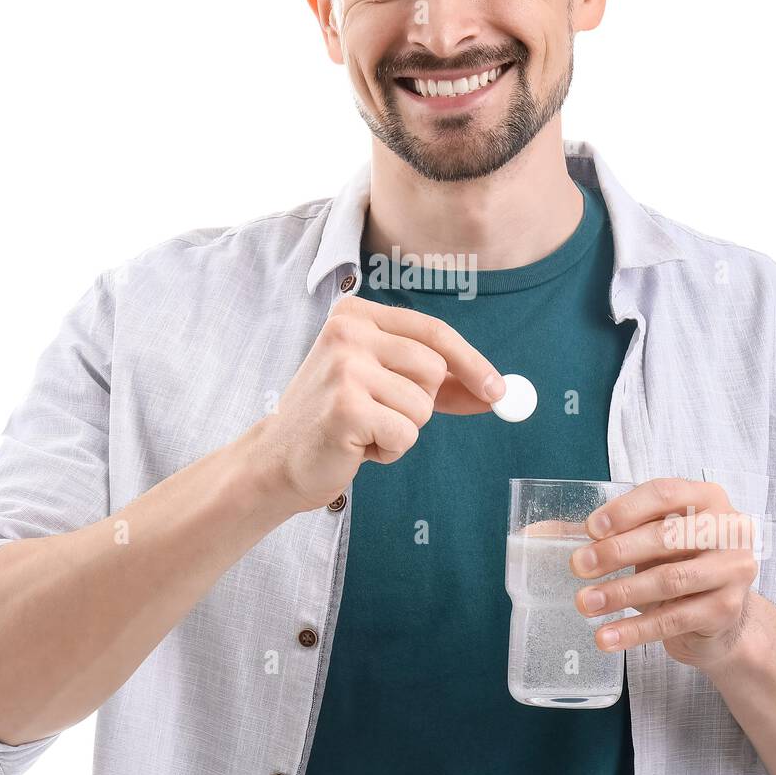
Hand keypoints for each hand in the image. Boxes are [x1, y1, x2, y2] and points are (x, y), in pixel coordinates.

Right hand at [255, 295, 504, 511]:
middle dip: (422, 404)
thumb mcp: (383, 385)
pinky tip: (357, 446)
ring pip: (423, 406)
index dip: (471, 362)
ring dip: (403, 430)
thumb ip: (435, 381)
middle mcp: (348, 332)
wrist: (278, 460)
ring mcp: (345, 367)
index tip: (497, 390)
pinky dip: (389, 451)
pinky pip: (406, 434)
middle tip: (383, 415)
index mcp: (356, 314)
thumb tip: (495, 391)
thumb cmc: (336, 420)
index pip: (434, 331)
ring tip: (365, 430)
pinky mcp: (346, 406)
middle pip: (434, 369)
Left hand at [569, 478, 758, 670]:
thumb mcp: (648, 541)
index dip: (624, 511)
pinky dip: (636, 630)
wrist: (719, 618)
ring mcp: (733, 570)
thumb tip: (538, 533)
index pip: (664, 494)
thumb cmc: (678, 565)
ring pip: (670, 580)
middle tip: (578, 566)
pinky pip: (674, 619)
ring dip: (621, 592)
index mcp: (707, 498)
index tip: (589, 529)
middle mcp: (729, 529)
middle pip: (666, 536)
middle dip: (616, 551)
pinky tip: (606, 636)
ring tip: (585, 603)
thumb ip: (604, 533)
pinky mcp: (727, 610)